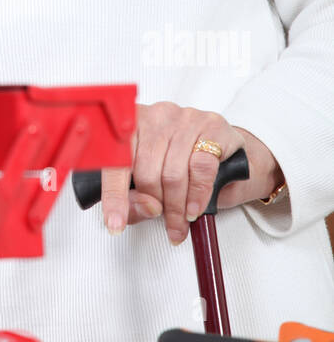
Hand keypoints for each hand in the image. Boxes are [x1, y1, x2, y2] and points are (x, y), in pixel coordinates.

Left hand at [100, 102, 282, 245]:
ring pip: (173, 173)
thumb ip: (137, 200)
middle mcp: (155, 116)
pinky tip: (195, 207)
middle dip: (156, 206)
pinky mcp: (212, 126)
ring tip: (181, 222)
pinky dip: (198, 194)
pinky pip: (201, 167)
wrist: (227, 154)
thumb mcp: (151, 184)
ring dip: (177, 207)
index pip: (114, 162)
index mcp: (130, 125)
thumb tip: (146, 207)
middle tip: (167, 225)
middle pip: (146, 171)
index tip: (115, 224)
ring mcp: (184, 117)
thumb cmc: (182, 166)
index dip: (114, 197)